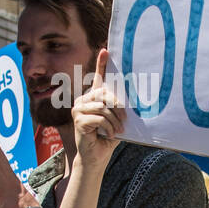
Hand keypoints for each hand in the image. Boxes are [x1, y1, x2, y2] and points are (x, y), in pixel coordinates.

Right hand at [71, 49, 124, 172]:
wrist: (96, 156)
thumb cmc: (108, 137)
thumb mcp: (116, 120)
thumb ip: (118, 108)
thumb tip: (130, 99)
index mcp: (93, 98)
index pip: (98, 78)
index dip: (101, 64)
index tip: (106, 50)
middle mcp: (83, 100)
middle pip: (105, 94)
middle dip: (118, 107)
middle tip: (125, 120)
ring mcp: (78, 109)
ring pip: (104, 107)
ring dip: (115, 121)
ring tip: (118, 130)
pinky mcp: (78, 120)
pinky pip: (100, 118)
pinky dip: (109, 128)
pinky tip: (110, 135)